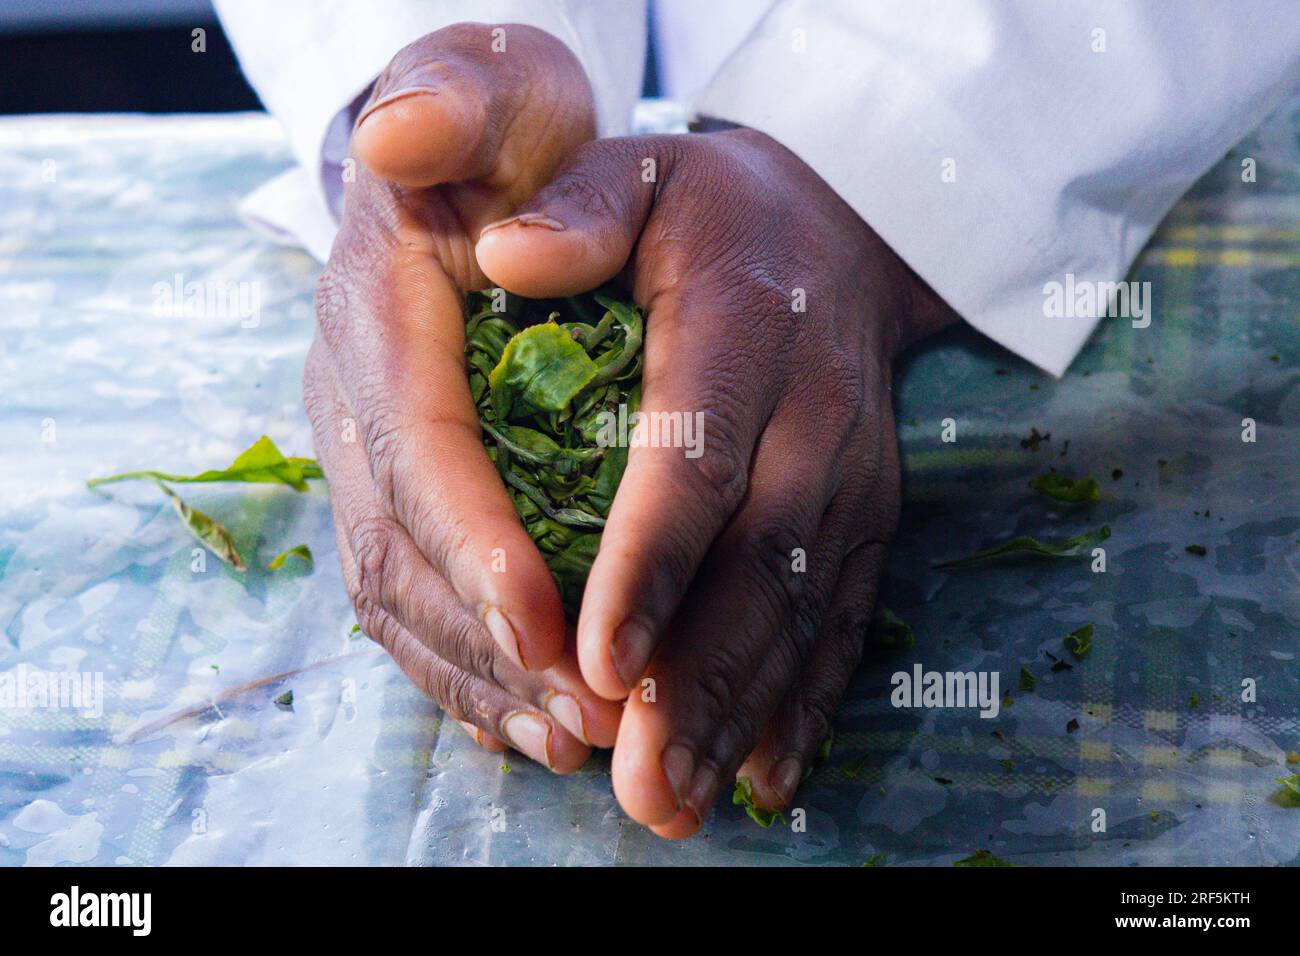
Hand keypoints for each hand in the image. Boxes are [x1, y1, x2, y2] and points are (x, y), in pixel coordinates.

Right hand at [307, 23, 621, 769]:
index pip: (414, 446)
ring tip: (570, 739)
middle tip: (587, 710)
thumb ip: (455, 102)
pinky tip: (528, 723)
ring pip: (403, 595)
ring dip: (484, 676)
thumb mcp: (492, 95)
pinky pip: (415, 602)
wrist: (468, 165)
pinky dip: (468, 669)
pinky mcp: (398, 495)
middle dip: (489, 640)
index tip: (545, 618)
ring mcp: (371, 458)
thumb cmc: (501, 135)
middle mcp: (358, 401)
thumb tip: (408, 136)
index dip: (471, 538)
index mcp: (379, 316)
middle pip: (403, 548)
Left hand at [476, 127, 955, 832]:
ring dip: (740, 713)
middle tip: (638, 779)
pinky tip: (762, 777)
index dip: (652, 559)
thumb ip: (576, 208)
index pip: (696, 450)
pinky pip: (847, 620)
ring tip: (675, 801)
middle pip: (762, 559)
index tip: (600, 656)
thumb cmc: (705, 212)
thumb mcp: (637, 174)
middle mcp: (817, 409)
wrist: (840, 230)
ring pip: (804, 610)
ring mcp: (857, 472)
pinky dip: (805, 705)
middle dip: (699, 677)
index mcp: (746, 323)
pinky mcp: (870, 517)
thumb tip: (503, 257)